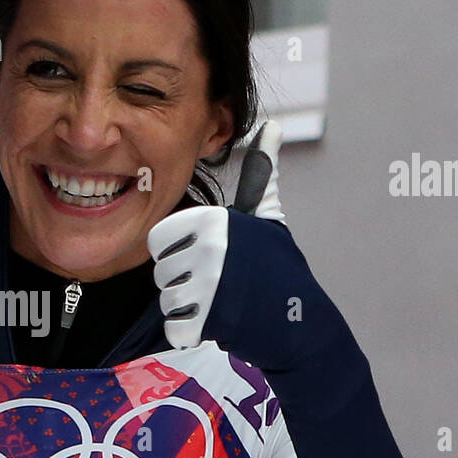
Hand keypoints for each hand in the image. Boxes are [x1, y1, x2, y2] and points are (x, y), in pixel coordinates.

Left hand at [148, 120, 286, 349]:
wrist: (298, 318)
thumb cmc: (275, 264)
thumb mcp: (266, 214)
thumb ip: (260, 171)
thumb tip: (271, 124)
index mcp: (211, 218)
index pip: (159, 239)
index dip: (178, 252)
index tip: (207, 256)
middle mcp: (208, 248)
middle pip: (162, 272)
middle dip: (184, 283)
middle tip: (217, 283)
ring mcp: (208, 286)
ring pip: (168, 302)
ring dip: (189, 308)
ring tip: (220, 302)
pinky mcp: (208, 322)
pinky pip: (175, 329)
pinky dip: (192, 333)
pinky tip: (218, 323)